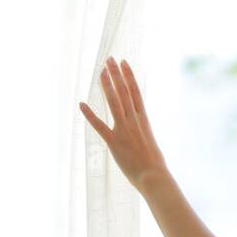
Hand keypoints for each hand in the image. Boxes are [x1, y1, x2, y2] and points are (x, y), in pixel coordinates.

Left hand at [79, 56, 168, 190]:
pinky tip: (82, 104)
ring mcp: (124, 130)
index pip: (135, 92)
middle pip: (124, 92)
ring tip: (100, 71)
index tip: (123, 62)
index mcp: (143, 120)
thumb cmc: (154, 164)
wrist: (154, 176)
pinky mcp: (114, 143)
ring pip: (115, 103)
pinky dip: (90, 115)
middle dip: (116, 74)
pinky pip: (100, 126)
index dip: (129, 76)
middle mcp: (134, 121)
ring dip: (107, 86)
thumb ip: (142, 131)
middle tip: (109, 59)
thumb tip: (139, 128)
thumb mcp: (150, 141)